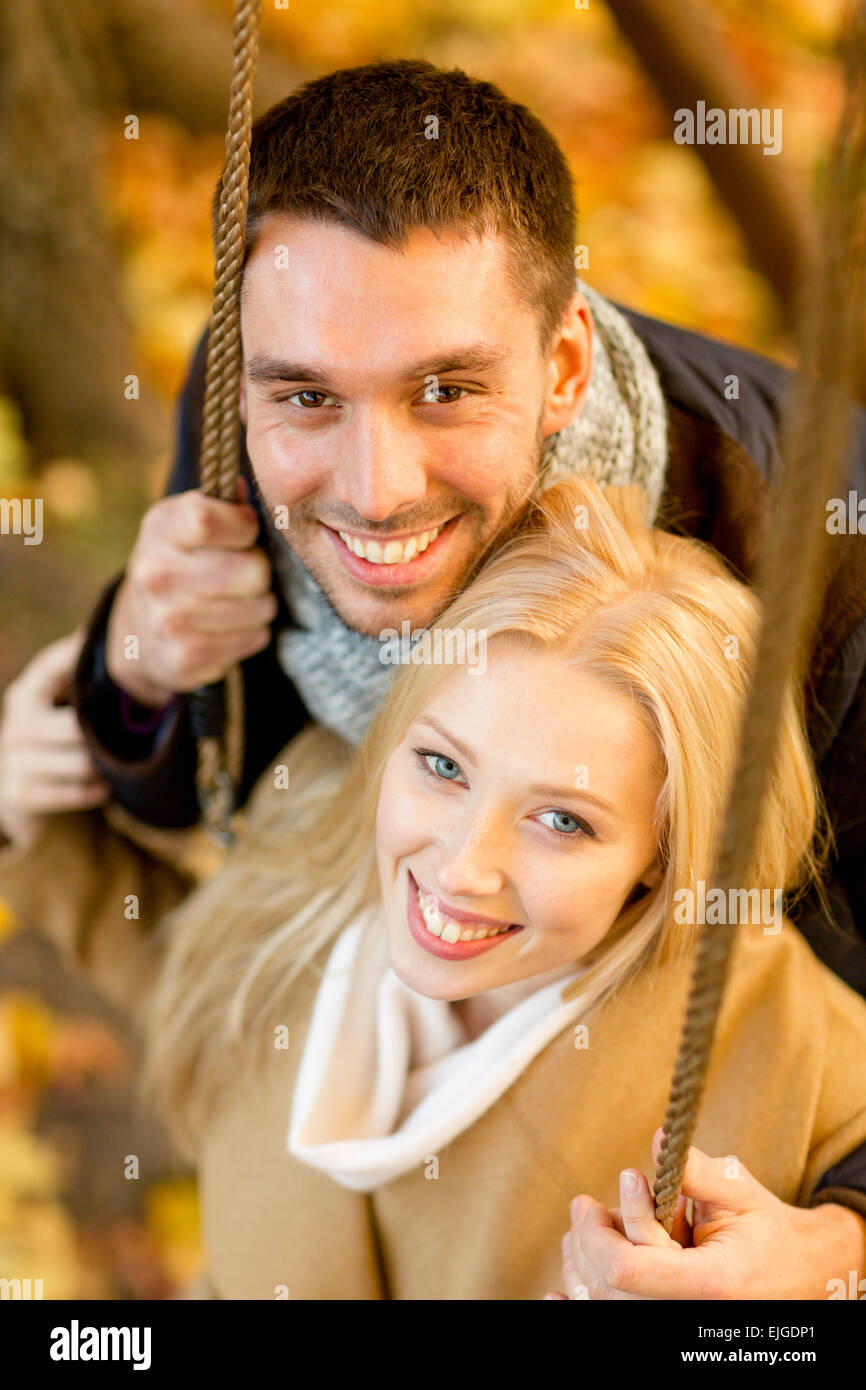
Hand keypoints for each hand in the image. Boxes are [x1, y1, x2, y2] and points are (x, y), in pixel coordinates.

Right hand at [0, 631, 109, 847]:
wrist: (26, 798)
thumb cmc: (56, 741)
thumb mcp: (64, 705)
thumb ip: (81, 674)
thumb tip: (121, 635)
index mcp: (25, 696)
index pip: (51, 667)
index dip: (79, 660)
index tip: (122, 659)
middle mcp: (15, 726)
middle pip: (76, 725)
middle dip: (110, 733)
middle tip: (141, 733)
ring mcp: (13, 762)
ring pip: (81, 762)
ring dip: (108, 766)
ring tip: (126, 762)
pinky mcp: (21, 796)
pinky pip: (74, 793)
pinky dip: (96, 791)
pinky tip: (107, 788)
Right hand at [106, 479, 277, 706]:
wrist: (139, 631)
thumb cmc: (181, 563)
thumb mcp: (188, 521)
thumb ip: (223, 502)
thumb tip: (248, 483)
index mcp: (160, 528)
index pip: (209, 519)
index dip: (244, 526)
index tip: (245, 532)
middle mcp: (156, 573)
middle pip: (253, 571)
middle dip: (260, 572)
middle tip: (244, 573)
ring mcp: (167, 619)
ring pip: (260, 607)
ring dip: (260, 605)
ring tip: (237, 601)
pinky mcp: (184, 657)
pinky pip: (253, 638)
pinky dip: (252, 634)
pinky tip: (229, 627)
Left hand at [544, 1126, 865, 1299]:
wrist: (799, 1273)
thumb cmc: (768, 1231)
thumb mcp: (740, 1193)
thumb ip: (695, 1172)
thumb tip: (656, 1139)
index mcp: (711, 1282)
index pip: (629, 1271)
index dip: (601, 1234)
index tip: (597, 1200)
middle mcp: (689, 1312)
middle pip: (609, 1288)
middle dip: (587, 1240)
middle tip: (583, 1205)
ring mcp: (678, 1323)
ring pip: (607, 1304)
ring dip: (583, 1263)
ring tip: (587, 1226)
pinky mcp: (669, 1320)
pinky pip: (615, 1318)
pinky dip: (583, 1301)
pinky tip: (556, 1295)